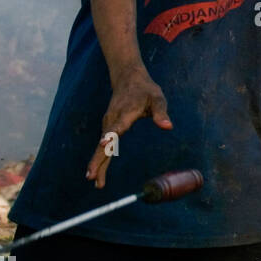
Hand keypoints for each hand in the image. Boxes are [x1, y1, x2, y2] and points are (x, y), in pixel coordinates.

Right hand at [87, 69, 171, 187]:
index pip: (116, 128)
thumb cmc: (146, 90)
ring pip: (101, 146)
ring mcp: (108, 123)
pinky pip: (102, 144)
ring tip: (95, 182)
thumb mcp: (157, 99)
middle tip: (92, 178)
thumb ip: (161, 113)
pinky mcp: (108, 126)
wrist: (128, 78)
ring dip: (97, 163)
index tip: (102, 145)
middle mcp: (112, 120)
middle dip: (97, 160)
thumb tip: (168, 126)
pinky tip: (99, 171)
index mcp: (125, 114)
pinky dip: (99, 158)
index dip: (109, 137)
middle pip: (103, 143)